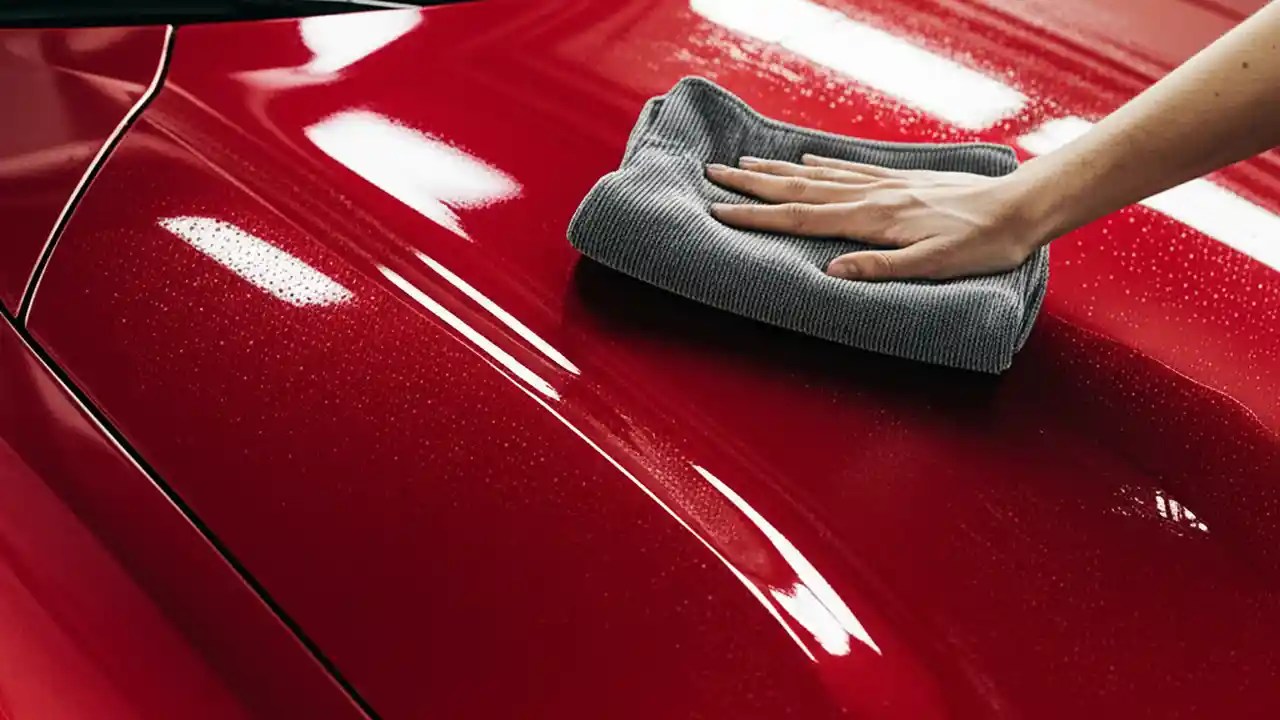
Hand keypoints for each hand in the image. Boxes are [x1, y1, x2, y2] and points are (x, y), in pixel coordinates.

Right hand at [705, 155, 1047, 280]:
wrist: (1019, 208)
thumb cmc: (980, 245)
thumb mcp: (933, 267)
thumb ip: (880, 268)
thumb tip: (831, 272)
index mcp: (871, 220)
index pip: (800, 220)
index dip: (757, 218)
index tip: (720, 213)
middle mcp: (871, 196)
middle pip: (798, 190)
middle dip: (752, 186)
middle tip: (714, 176)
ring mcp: (883, 185)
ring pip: (817, 176)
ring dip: (777, 172)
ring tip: (744, 165)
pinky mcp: (899, 181)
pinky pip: (847, 170)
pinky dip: (819, 165)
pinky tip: (804, 160)